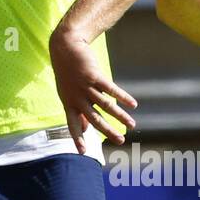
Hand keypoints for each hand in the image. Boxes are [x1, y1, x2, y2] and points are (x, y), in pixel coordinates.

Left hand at [50, 27, 136, 152]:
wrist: (65, 47)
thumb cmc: (68, 72)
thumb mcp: (67, 93)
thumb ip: (77, 111)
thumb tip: (84, 129)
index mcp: (69, 103)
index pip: (73, 125)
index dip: (77, 138)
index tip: (83, 152)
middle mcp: (77, 97)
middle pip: (94, 118)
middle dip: (108, 131)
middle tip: (120, 141)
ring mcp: (86, 87)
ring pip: (106, 105)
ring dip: (120, 116)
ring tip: (132, 125)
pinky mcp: (95, 76)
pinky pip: (111, 90)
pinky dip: (123, 98)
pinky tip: (133, 104)